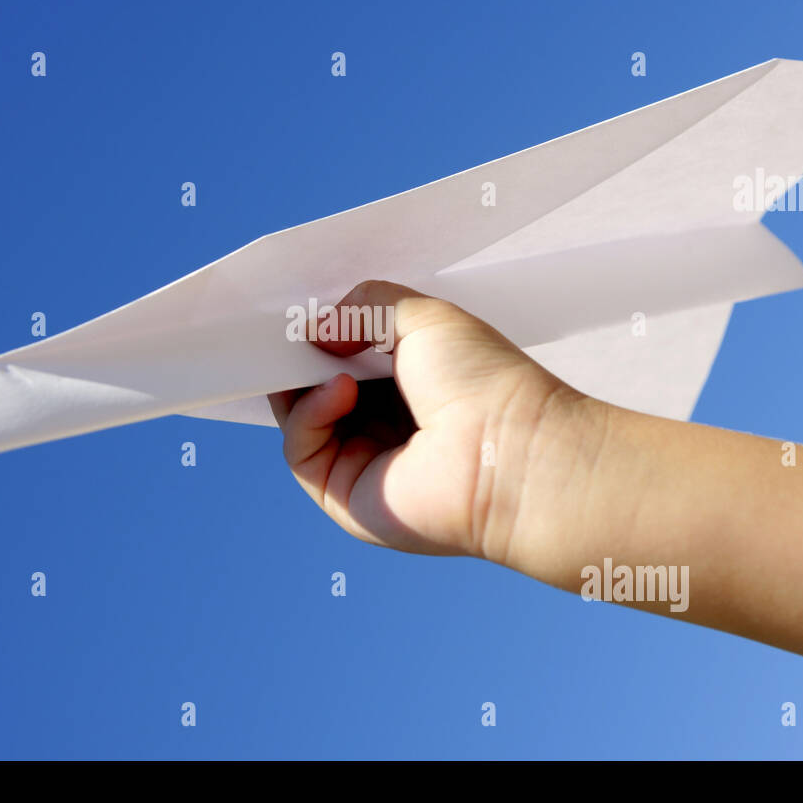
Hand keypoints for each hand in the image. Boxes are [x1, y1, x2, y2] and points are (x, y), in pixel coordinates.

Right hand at [268, 280, 607, 564]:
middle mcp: (385, 425)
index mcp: (410, 384)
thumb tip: (315, 329)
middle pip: (316, 387)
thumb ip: (364, 306)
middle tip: (290, 325)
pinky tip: (339, 390)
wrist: (513, 453)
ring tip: (329, 359)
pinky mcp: (344, 495)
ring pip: (301, 419)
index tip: (304, 307)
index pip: (347, 357)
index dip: (324, 332)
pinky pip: (301, 453)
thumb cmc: (484, 381)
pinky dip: (308, 415)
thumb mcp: (423, 316)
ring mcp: (363, 462)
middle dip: (301, 356)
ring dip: (303, 382)